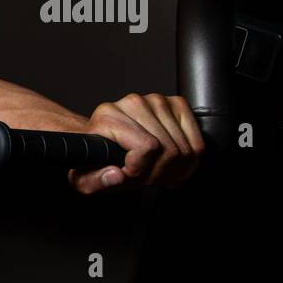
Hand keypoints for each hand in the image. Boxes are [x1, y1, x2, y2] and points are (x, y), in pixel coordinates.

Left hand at [69, 92, 205, 194]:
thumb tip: (116, 175)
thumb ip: (96, 181)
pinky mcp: (177, 104)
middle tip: (144, 178)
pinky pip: (197, 142)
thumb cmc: (97, 158)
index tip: (129, 174)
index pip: (146, 147)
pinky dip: (189, 161)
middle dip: (158, 174)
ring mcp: (157, 101)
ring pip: (184, 148)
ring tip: (155, 172)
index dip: (140, 171)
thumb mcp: (85, 178)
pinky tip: (171, 165)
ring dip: (173, 170)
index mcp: (107, 115)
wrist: (105, 140)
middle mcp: (133, 103)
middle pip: (168, 150)